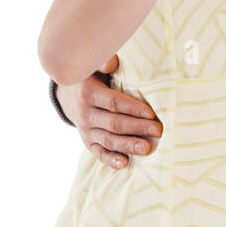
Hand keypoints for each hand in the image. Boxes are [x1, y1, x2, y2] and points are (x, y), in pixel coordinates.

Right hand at [56, 54, 163, 169]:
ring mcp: (86, 130)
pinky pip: (99, 153)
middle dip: (137, 128)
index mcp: (89, 94)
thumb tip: (112, 63)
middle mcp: (86, 114)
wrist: (67, 94)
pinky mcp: (87, 142)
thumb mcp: (92, 65)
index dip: (132, 108)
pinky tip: (125, 164)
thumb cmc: (89, 76)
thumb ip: (103, 62)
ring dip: (128, 145)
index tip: (151, 113)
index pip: (113, 102)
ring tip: (147, 149)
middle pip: (114, 123)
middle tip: (158, 130)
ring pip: (109, 140)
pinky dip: (111, 160)